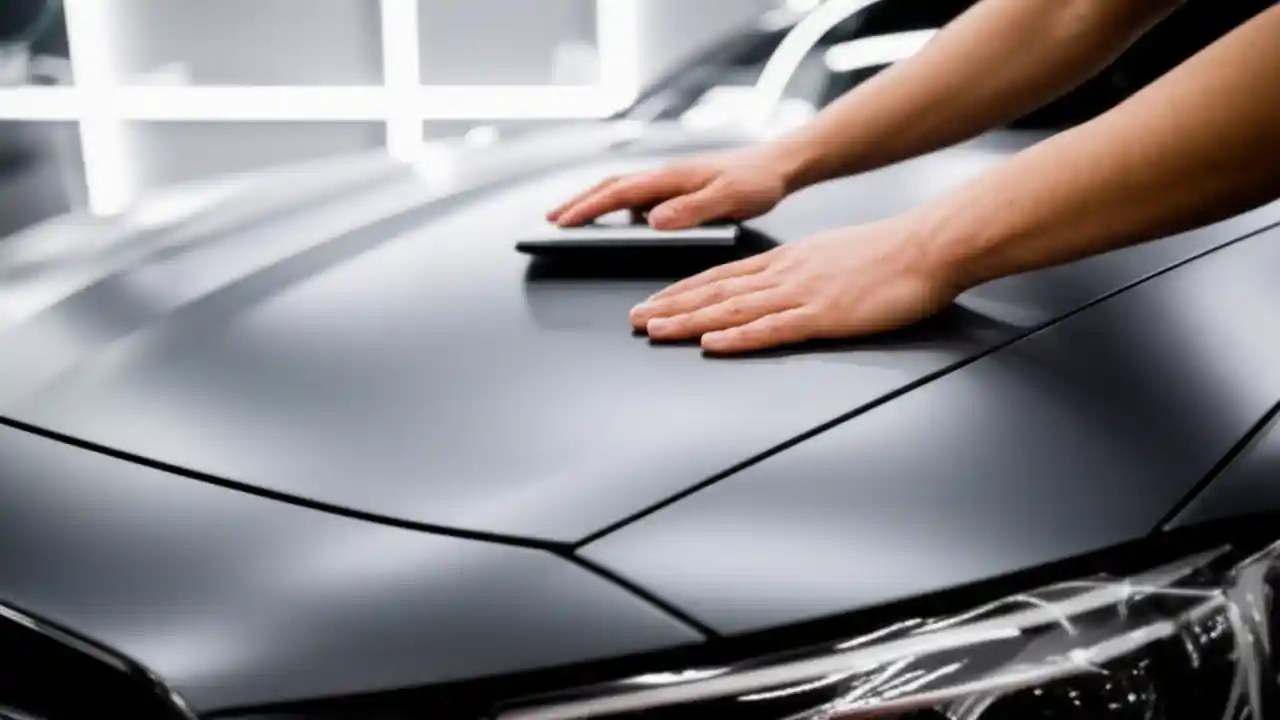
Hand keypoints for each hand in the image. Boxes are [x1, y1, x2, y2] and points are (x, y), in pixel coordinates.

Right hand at [547, 147, 793, 229]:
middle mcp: (665, 175)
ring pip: (619, 188)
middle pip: (609, 186)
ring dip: (591, 201)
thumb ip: (692, 210)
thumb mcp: (729, 198)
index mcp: (672, 178)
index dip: (588, 208)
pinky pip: (635, 195)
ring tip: (568, 218)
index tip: (563, 222)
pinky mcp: (676, 187)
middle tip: (550, 220)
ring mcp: (668, 180)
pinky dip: (612, 204)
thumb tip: (652, 221)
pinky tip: (608, 218)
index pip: (619, 192)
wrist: (777, 165)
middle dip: (577, 202)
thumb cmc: (756, 181)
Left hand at [629, 219, 963, 353]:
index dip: (683, 291)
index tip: (655, 302)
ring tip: (656, 331)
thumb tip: (784, 282)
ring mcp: (802, 294)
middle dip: (671, 307)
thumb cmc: (889, 253)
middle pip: (716, 292)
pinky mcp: (823, 315)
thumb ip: (803, 270)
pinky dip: (737, 337)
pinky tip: (712, 344)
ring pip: (732, 309)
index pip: (722, 276)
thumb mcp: (833, 254)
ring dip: (689, 321)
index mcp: (787, 260)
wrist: (927, 246)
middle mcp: (785, 273)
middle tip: (635, 319)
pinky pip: (772, 328)